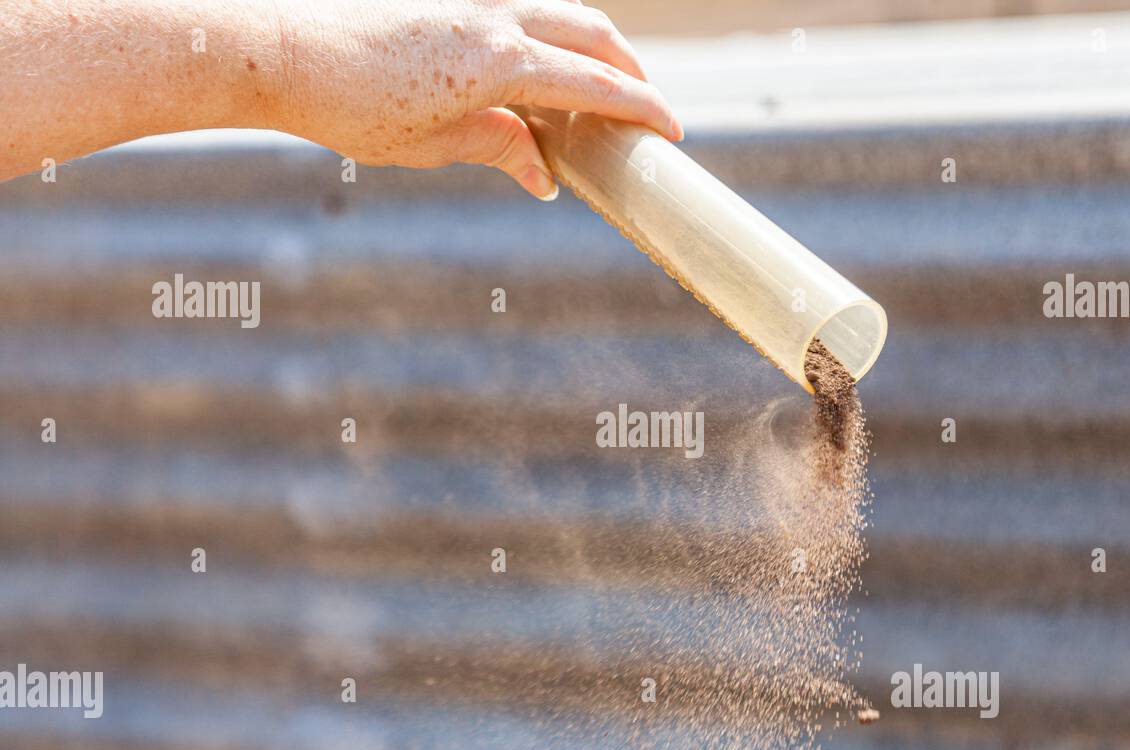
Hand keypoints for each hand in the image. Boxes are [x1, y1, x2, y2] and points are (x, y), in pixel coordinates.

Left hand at [273, 0, 682, 198]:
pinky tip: (537, 73)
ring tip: (596, 89)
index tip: (671, 131)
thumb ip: (498, 148)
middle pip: (594, 30)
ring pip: (560, 10)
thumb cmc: (349, 104)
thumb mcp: (430, 145)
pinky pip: (523, 11)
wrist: (279, 48)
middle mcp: (496, 16)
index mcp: (500, 60)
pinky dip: (550, 37)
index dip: (640, 108)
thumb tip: (544, 175)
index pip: (595, 82)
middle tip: (644, 107)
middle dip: (630, 68)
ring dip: (591, 45)